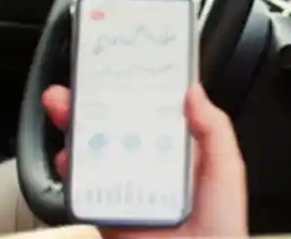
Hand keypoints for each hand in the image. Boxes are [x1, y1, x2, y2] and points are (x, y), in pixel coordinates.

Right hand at [41, 83, 248, 238]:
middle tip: (76, 85)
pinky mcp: (106, 212)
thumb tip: (194, 90)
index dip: (131, 90)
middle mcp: (147, 167)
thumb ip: (214, 129)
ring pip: (91, 152)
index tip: (116, 69)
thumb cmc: (221, 230)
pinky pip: (81, 188)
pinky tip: (69, 158)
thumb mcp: (226, 171)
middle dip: (90, 103)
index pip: (150, 112)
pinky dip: (70, 171)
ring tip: (64, 111)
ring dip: (73, 128)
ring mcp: (124, 188)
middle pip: (112, 127)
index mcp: (175, 152)